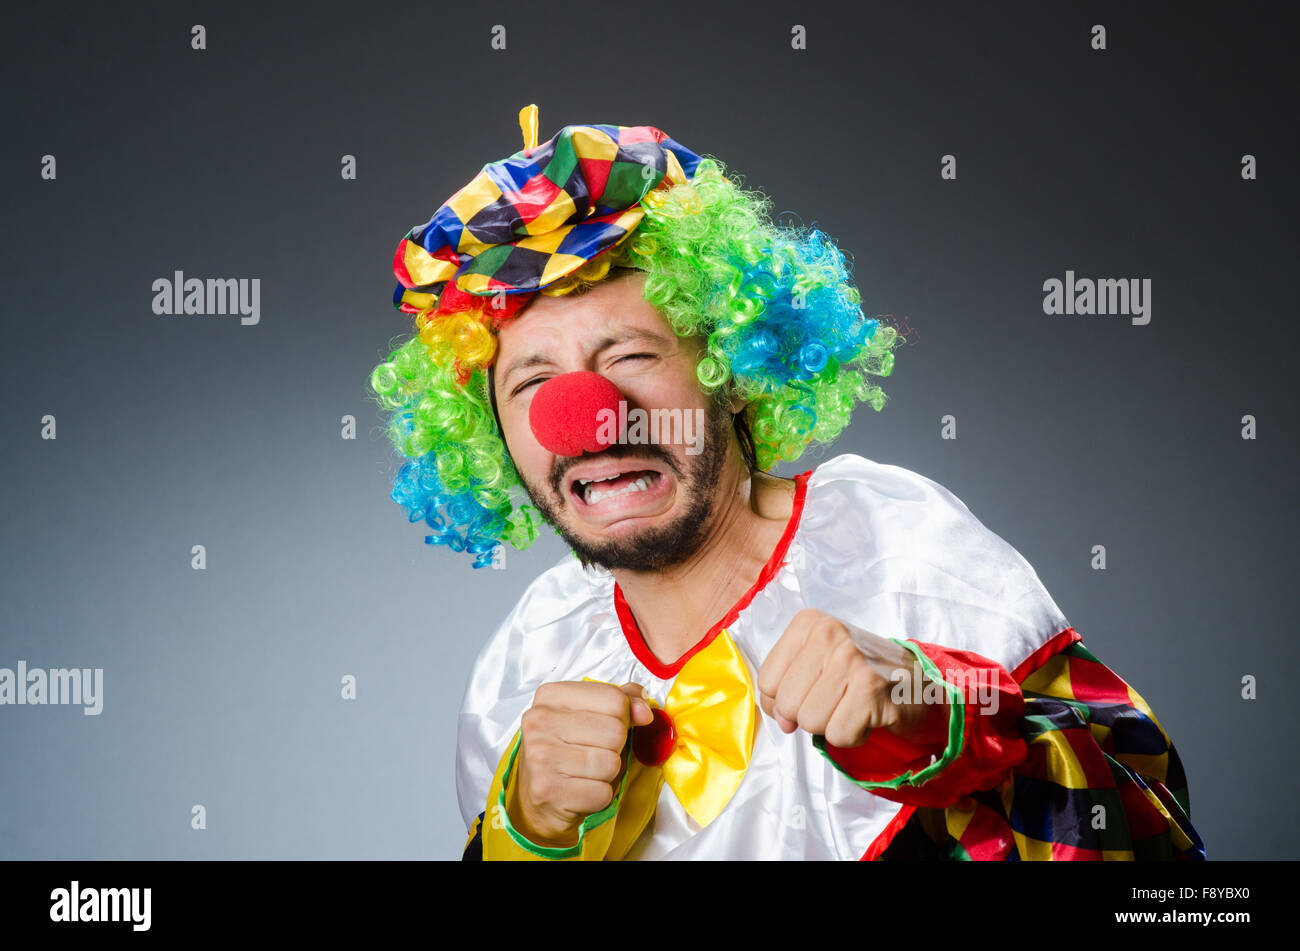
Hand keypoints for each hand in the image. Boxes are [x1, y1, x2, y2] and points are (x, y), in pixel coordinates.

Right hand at [509, 681, 653, 847]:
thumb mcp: (592, 717)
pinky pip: (602, 793)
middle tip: (591, 753)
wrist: (537, 797)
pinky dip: (599, 797)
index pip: (614, 698)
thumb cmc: (566, 753)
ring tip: (585, 773)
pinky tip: (580, 791)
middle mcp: (540, 722)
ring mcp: (540, 756)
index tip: (604, 727)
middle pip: (615, 731)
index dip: (622, 717)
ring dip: (607, 774)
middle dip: (614, 748)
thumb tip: (643, 709)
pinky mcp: (546, 790)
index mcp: (551, 696)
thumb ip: (621, 702)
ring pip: (611, 763)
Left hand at [756, 608, 946, 748]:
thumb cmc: (861, 672)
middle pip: (787, 704)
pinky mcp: (871, 688)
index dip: (783, 700)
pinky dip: (853, 735)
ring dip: (831, 725)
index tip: (811, 693)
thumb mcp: (815, 663)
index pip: (766, 681)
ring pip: (810, 721)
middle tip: (837, 700)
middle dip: (808, 714)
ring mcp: (851, 659)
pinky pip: (838, 735)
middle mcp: (828, 634)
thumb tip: (781, 720)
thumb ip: (784, 687)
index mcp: (808, 623)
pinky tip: (867, 715)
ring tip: (853, 705)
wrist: (918, 680)